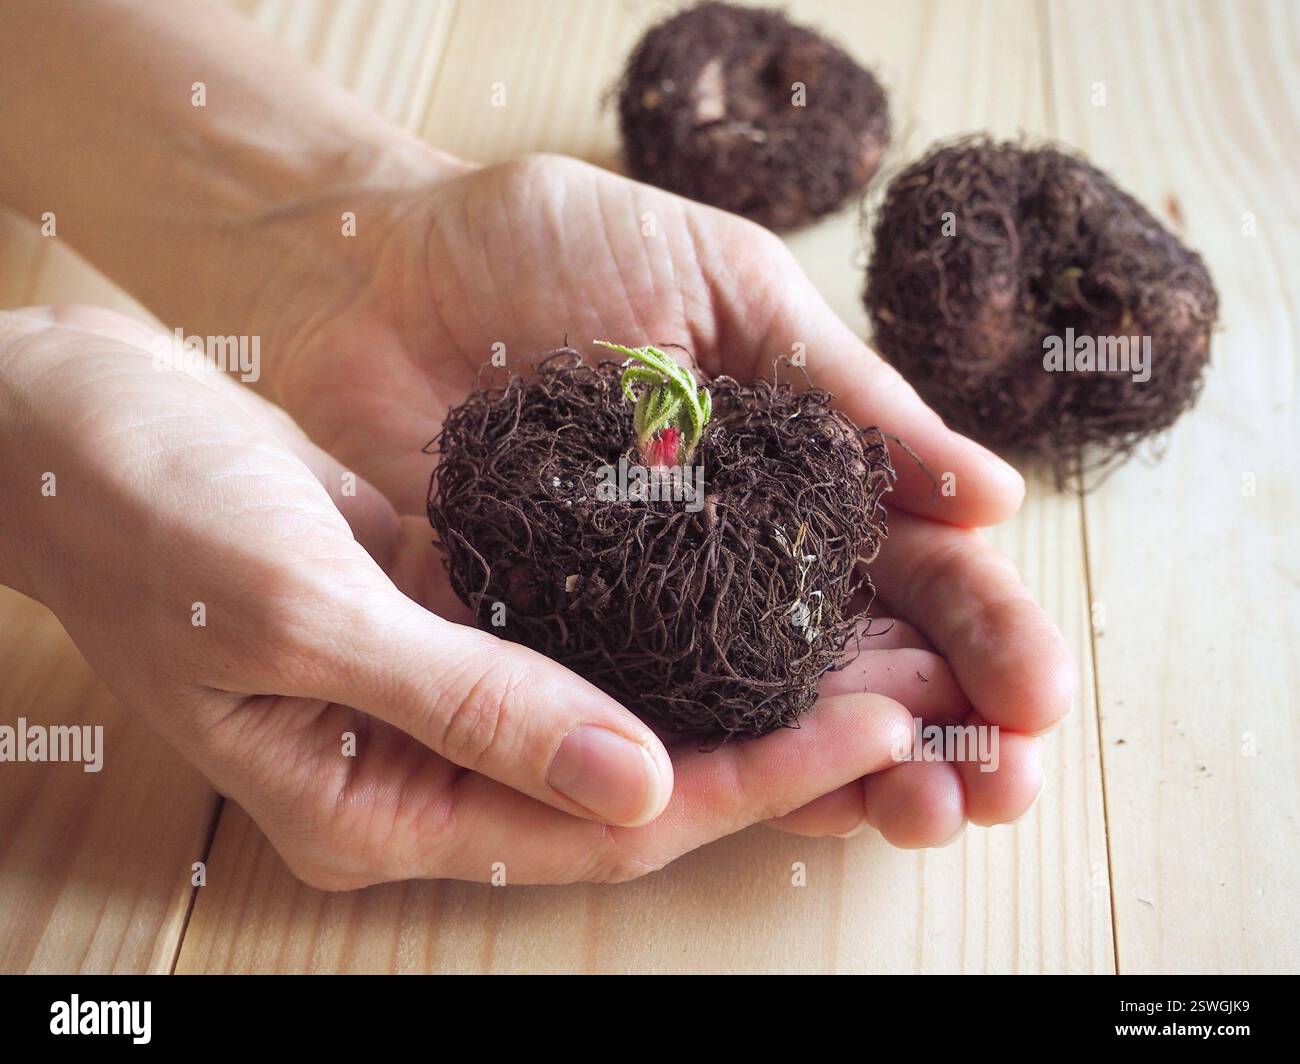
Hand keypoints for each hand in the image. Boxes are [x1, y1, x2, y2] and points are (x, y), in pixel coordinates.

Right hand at [0, 306, 924, 887]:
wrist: (80, 428)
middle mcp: (428, 769)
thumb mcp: (306, 617)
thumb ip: (473, 707)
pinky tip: (764, 593)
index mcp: (379, 806)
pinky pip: (594, 640)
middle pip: (639, 780)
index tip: (868, 727)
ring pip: (632, 711)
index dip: (747, 780)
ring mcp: (448, 695)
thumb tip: (642, 785)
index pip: (602, 820)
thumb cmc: (155, 523)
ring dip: (748, 682)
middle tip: (919, 699)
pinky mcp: (462, 619)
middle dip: (781, 744)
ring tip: (877, 648)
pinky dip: (680, 622)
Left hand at [250, 153, 1073, 845]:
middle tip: (1002, 785)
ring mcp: (641, 614)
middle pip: (857, 663)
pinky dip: (708, 770)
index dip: (981, 632)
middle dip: (944, 728)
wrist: (376, 267)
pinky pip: (636, 725)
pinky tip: (787, 804)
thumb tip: (988, 496)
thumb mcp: (723, 287)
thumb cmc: (547, 246)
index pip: (912, 570)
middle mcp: (730, 559)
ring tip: (930, 810)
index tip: (1035, 691)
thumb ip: (842, 391)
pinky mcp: (545, 646)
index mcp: (793, 471)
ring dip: (855, 771)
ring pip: (766, 716)